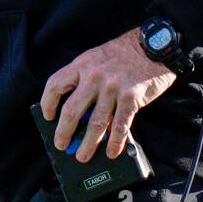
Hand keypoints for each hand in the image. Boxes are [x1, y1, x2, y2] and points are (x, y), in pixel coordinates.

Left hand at [40, 26, 176, 162]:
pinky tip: (111, 152)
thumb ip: (85, 78)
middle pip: (71, 111)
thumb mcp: (97, 58)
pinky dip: (114, 142)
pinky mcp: (131, 98)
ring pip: (95, 123)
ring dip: (87, 144)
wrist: (155, 45)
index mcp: (82, 64)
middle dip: (64, 132)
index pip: (55, 85)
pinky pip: (119, 126)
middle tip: (61, 145)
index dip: (47, 104)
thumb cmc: (125, 52)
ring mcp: (112, 88)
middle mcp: (94, 76)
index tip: (48, 117)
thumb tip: (78, 112)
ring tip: (82, 156)